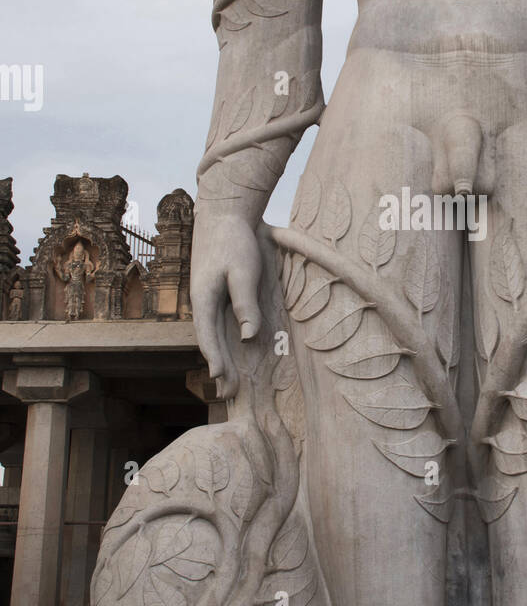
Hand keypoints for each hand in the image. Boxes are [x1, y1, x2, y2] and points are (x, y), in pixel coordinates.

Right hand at [191, 210, 262, 399]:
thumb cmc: (234, 240)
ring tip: (227, 381)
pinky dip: (220, 341)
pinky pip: (215, 323)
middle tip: (228, 393)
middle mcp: (200, 301)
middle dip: (218, 367)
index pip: (208, 336)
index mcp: (203, 298)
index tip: (220, 379)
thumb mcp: (244, 271)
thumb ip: (245, 304)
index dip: (215, 359)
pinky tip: (227, 352)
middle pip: (208, 340)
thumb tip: (248, 337)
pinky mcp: (212, 292)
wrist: (222, 212)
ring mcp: (205, 297)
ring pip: (211, 334)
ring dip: (218, 357)